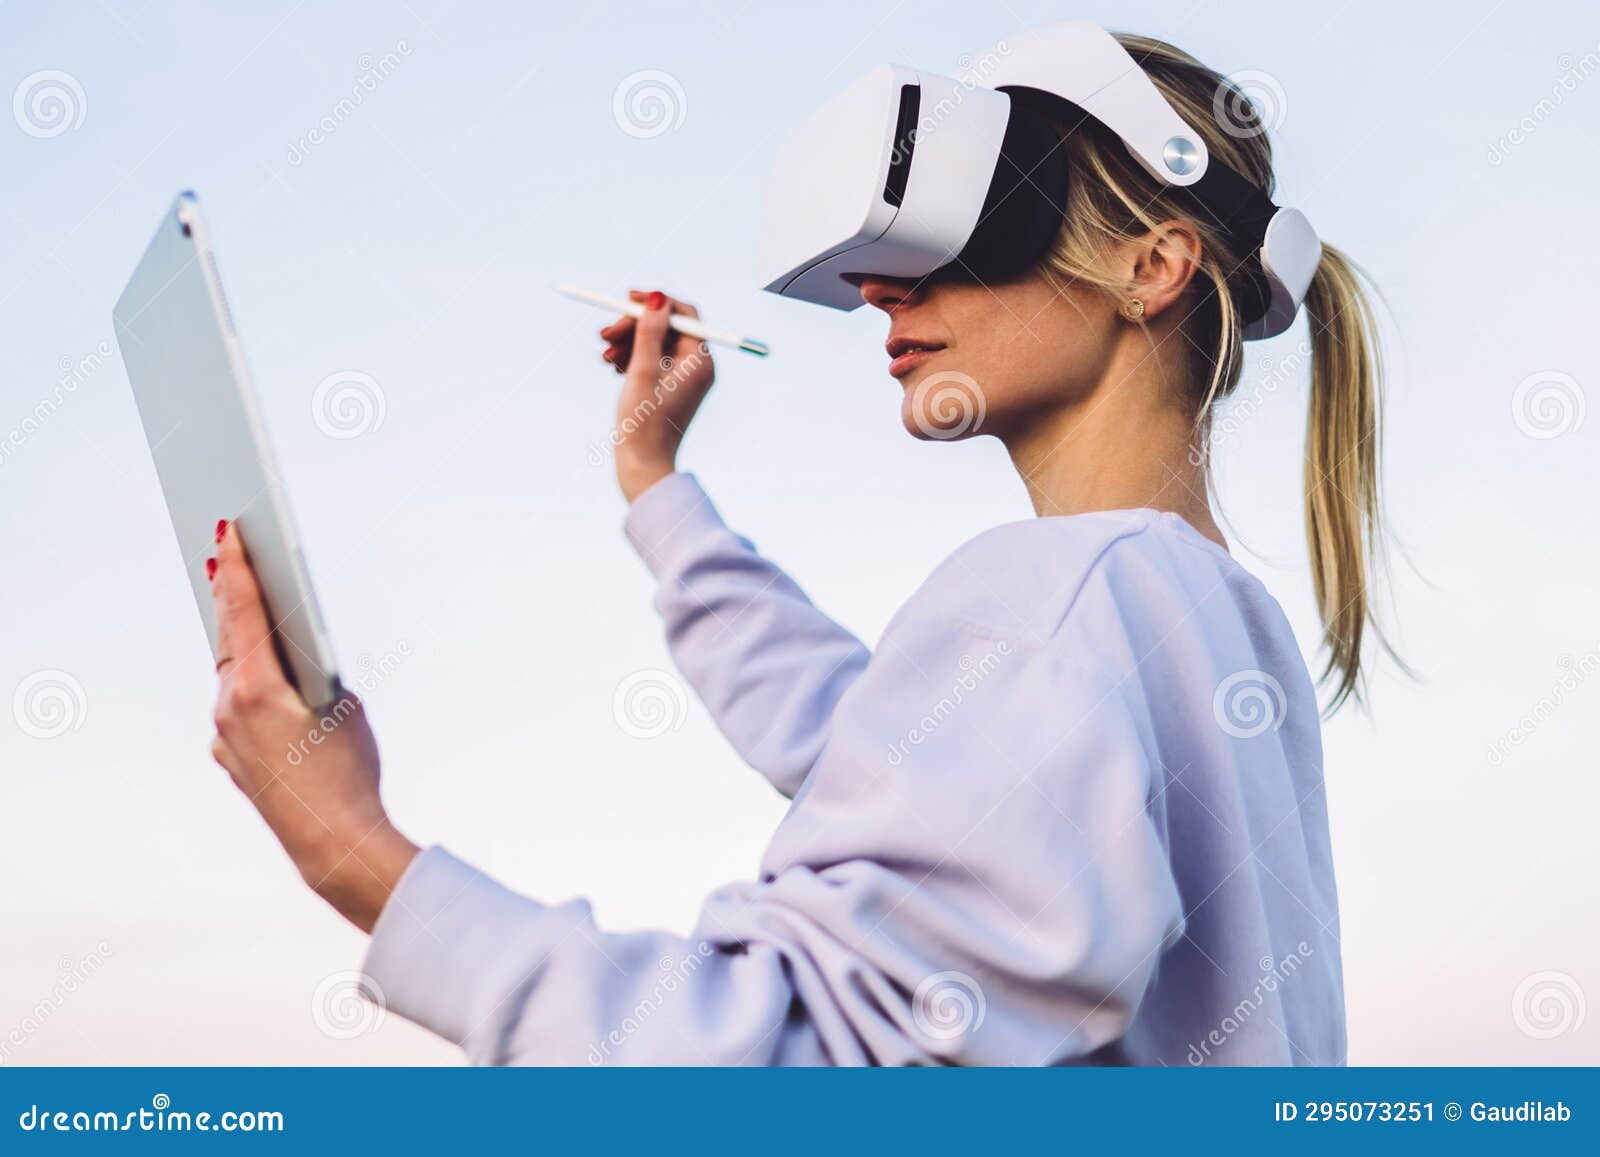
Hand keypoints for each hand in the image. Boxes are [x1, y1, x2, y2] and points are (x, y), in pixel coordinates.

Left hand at [207, 521, 417, 932]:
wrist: (333, 840)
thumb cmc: (349, 770)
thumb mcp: (344, 704)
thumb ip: (314, 670)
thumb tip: (294, 655)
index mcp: (257, 687)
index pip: (242, 610)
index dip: (236, 566)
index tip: (227, 531)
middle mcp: (228, 707)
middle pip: (229, 636)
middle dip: (231, 596)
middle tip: (226, 552)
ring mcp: (224, 735)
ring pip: (231, 672)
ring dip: (241, 640)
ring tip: (245, 605)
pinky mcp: (230, 757)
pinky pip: (236, 706)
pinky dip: (248, 684)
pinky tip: (263, 676)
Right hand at [599, 289, 715, 501]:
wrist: (642, 467)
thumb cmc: (644, 423)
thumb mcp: (642, 370)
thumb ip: (650, 332)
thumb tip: (659, 299)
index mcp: (700, 362)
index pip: (683, 315)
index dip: (655, 304)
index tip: (627, 300)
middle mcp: (697, 368)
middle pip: (666, 328)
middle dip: (634, 326)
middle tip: (605, 333)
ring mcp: (683, 379)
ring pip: (654, 344)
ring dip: (628, 343)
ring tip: (604, 356)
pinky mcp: (668, 389)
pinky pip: (650, 361)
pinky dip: (631, 359)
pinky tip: (612, 367)